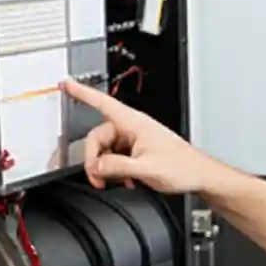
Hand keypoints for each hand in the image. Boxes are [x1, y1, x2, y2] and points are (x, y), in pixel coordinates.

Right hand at [59, 78, 211, 192]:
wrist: (199, 175)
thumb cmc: (183, 167)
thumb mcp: (146, 168)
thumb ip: (117, 166)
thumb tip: (96, 166)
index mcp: (134, 123)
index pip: (101, 102)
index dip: (81, 92)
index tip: (66, 84)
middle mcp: (133, 128)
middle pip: (98, 137)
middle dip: (95, 159)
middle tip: (99, 178)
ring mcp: (135, 139)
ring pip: (106, 150)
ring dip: (107, 167)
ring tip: (119, 180)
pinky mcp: (138, 151)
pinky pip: (117, 157)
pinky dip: (117, 170)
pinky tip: (127, 179)